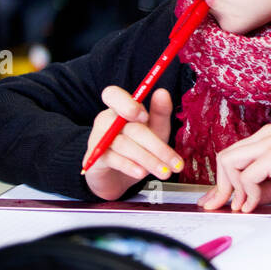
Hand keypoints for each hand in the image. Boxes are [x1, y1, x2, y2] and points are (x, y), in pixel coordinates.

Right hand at [83, 86, 180, 200]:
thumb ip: (160, 113)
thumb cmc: (137, 147)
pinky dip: (130, 166)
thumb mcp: (155, 130)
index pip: (112, 95)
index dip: (127, 104)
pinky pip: (113, 159)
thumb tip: (162, 92)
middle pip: (130, 128)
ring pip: (124, 145)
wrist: (116, 176)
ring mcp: (99, 139)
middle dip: (157, 146)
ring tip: (164, 172)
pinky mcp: (96, 158)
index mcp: (120, 108)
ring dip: (149, 159)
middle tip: (174, 162)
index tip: (144, 117)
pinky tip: (142, 173)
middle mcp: (107, 121)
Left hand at [198, 124, 270, 212]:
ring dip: (234, 189)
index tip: (218, 201)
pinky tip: (253, 205)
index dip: (223, 180)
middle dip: (222, 186)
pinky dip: (247, 194)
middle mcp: (266, 135)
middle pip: (225, 157)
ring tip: (243, 206)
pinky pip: (247, 175)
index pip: (232, 155)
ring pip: (230, 163)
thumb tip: (236, 202)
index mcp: (268, 137)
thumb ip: (258, 190)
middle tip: (225, 207)